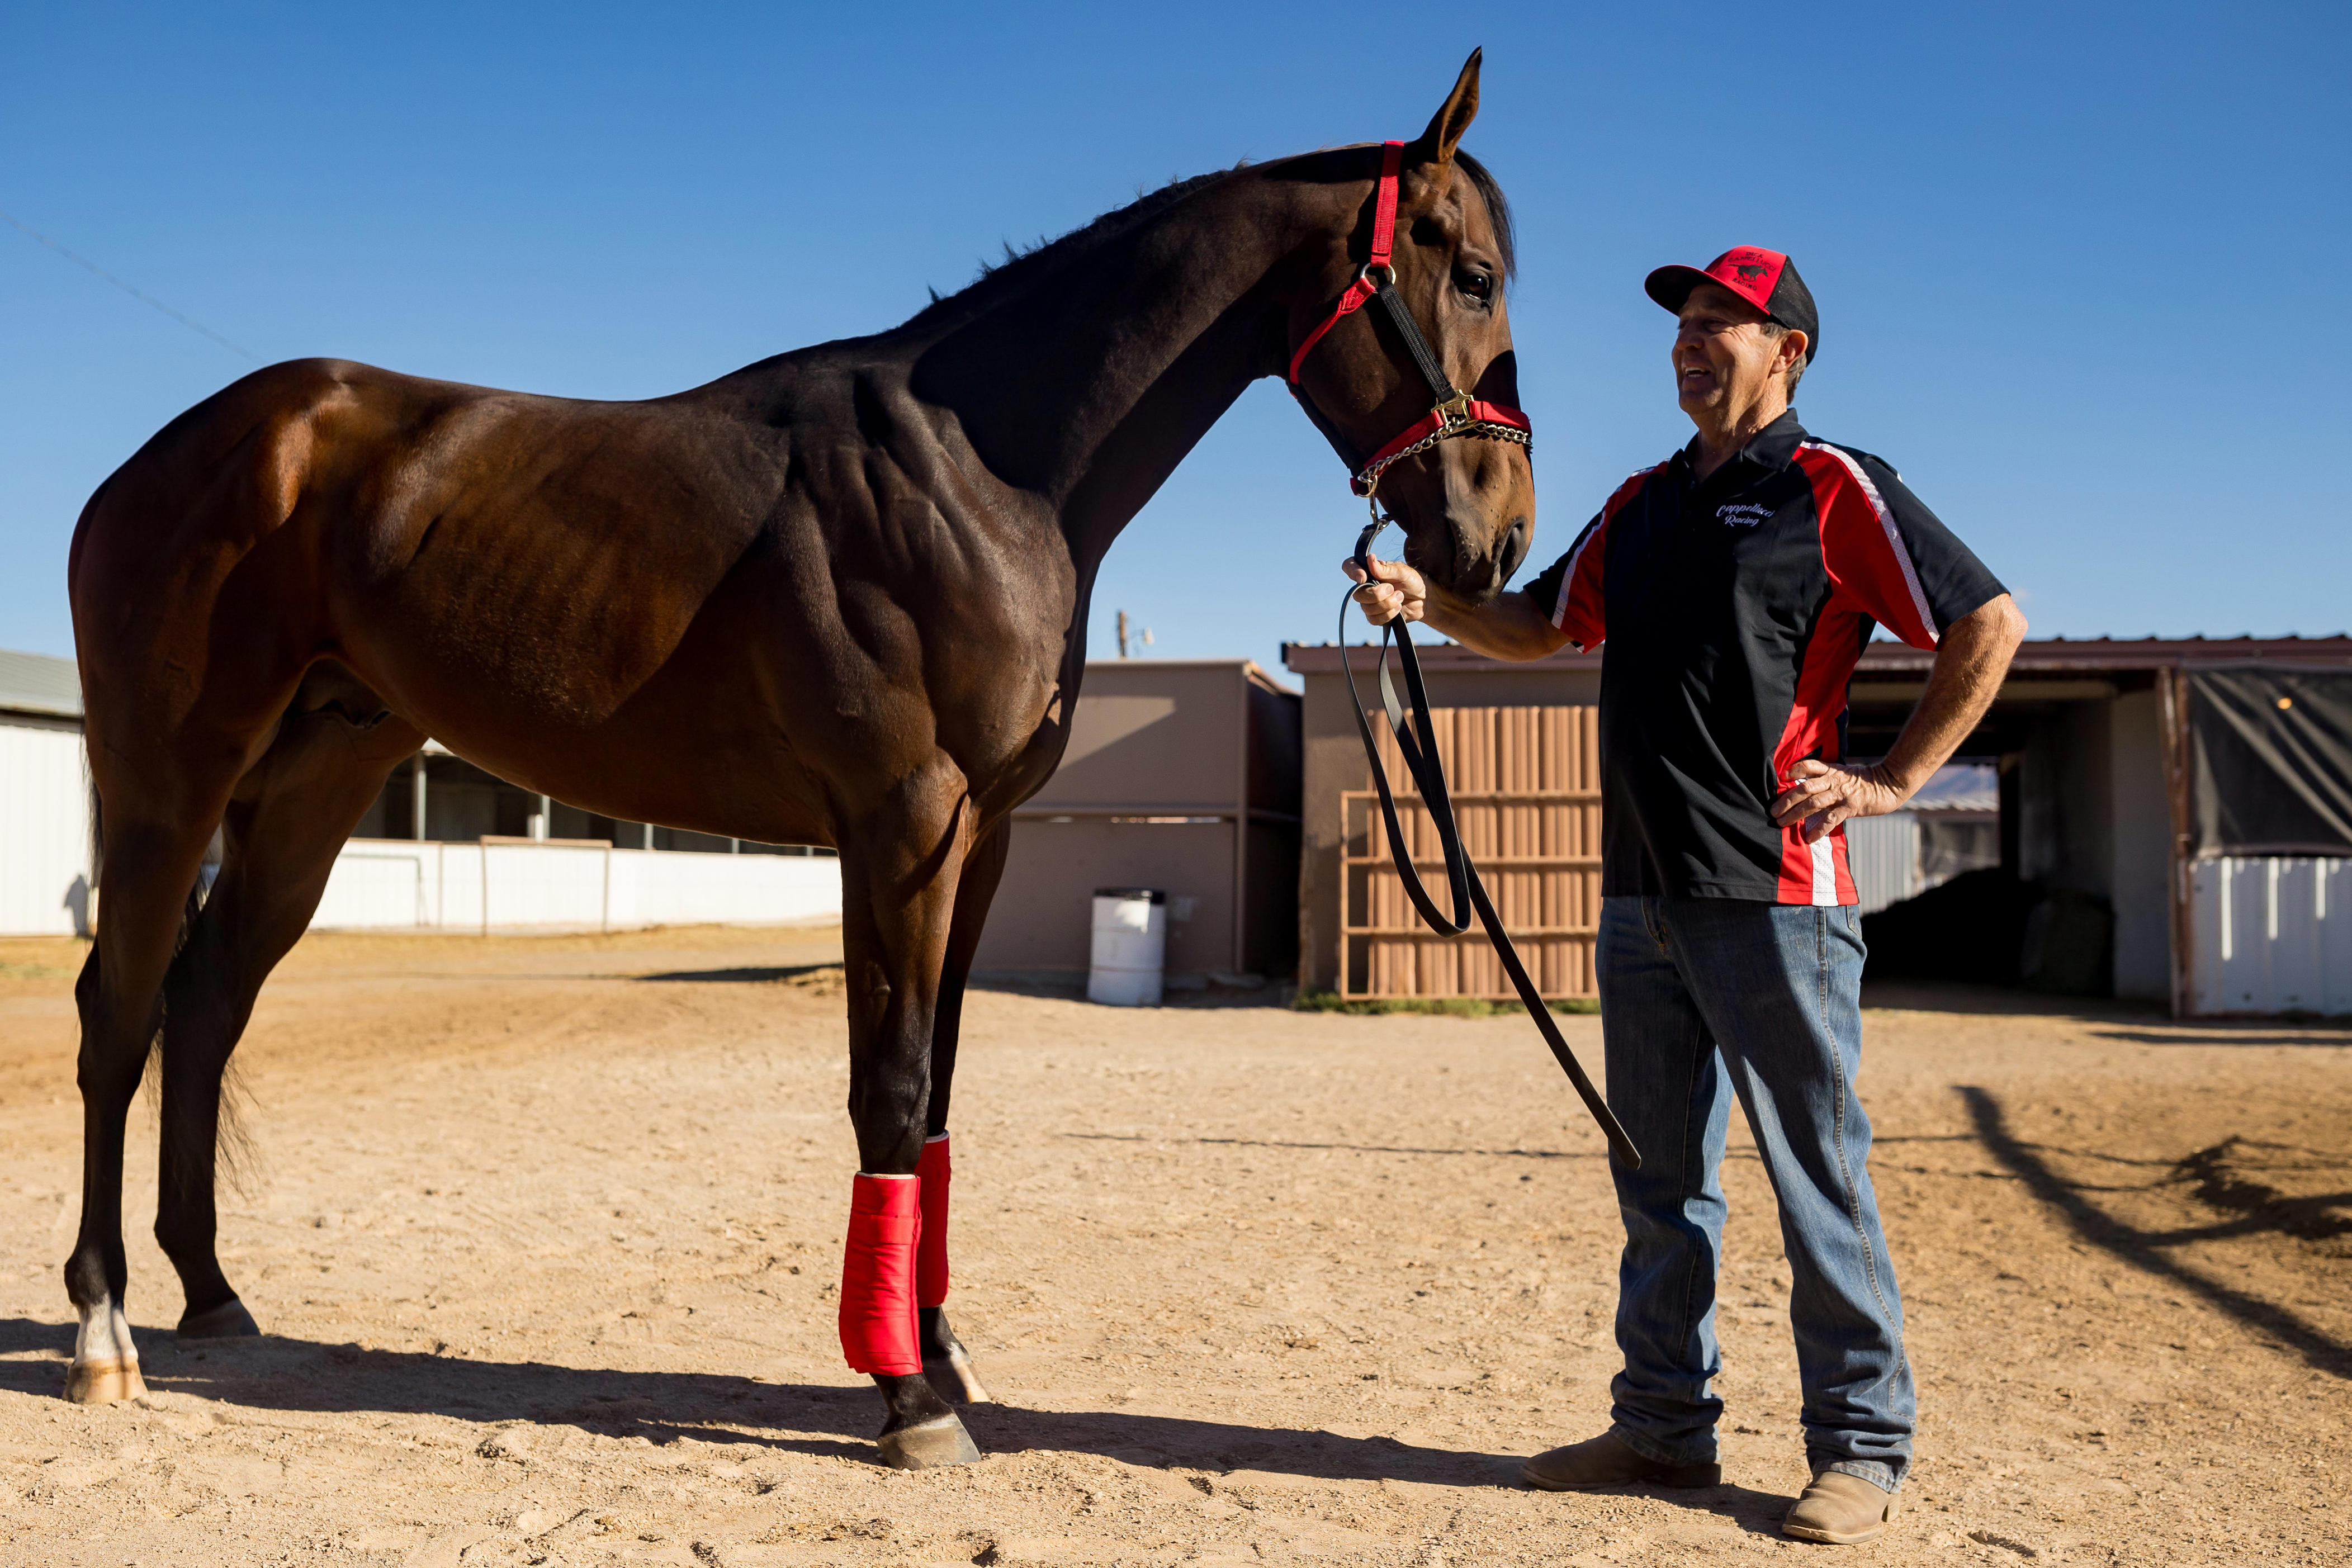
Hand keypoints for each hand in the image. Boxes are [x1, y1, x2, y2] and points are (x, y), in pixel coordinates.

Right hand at [1343, 553, 1427, 626]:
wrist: (1424, 599)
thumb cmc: (1413, 581)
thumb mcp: (1402, 572)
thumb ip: (1385, 569)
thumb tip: (1370, 559)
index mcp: (1369, 570)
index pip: (1349, 566)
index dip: (1352, 571)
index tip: (1363, 577)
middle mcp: (1366, 586)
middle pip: (1358, 594)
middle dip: (1376, 594)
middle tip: (1392, 589)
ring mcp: (1369, 602)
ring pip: (1366, 608)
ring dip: (1386, 604)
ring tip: (1400, 597)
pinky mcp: (1376, 616)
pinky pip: (1374, 619)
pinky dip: (1388, 614)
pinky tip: (1398, 608)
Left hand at [1769, 759, 1909, 843]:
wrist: (1889, 785)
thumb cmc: (1864, 782)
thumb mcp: (1844, 775)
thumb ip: (1827, 780)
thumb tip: (1806, 791)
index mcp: (1831, 771)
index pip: (1809, 766)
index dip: (1795, 769)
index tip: (1782, 776)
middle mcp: (1833, 781)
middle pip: (1805, 788)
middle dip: (1787, 800)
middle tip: (1773, 811)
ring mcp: (1841, 793)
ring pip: (1813, 802)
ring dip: (1795, 814)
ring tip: (1782, 823)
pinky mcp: (1851, 807)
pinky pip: (1831, 818)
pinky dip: (1818, 829)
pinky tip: (1808, 838)